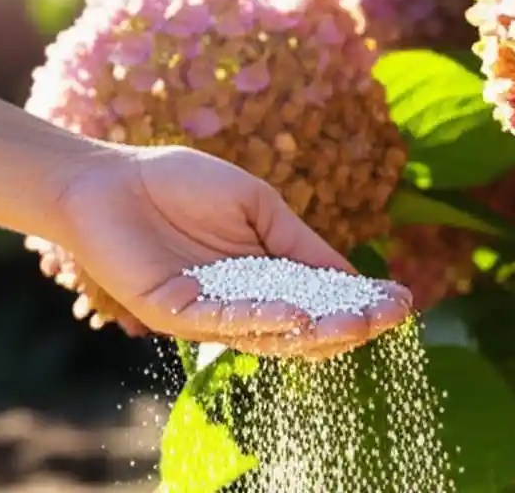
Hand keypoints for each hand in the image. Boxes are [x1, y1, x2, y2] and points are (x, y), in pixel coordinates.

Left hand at [49, 144, 411, 359]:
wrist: (110, 180)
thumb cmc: (182, 184)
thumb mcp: (258, 207)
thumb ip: (299, 244)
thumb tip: (351, 279)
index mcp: (266, 276)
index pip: (323, 299)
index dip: (363, 302)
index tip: (404, 301)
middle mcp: (242, 303)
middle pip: (304, 327)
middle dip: (348, 324)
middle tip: (385, 318)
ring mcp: (208, 313)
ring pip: (270, 334)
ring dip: (314, 330)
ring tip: (353, 322)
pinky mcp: (174, 313)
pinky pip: (224, 321)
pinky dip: (262, 317)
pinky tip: (295, 311)